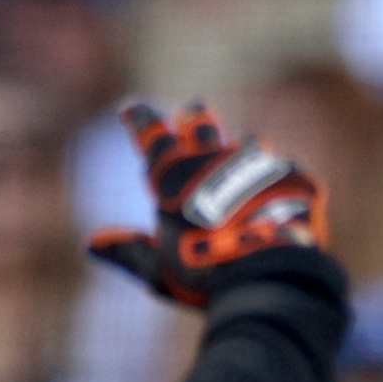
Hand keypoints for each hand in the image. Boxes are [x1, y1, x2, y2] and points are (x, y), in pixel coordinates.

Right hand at [87, 100, 329, 308]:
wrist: (268, 272)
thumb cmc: (204, 274)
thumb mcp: (158, 271)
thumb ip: (128, 252)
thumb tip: (92, 244)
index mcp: (173, 177)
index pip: (150, 134)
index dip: (140, 119)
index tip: (131, 107)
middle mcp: (212, 159)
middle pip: (200, 123)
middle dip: (194, 117)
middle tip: (193, 108)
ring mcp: (253, 164)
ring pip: (245, 143)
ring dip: (240, 149)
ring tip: (242, 145)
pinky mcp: (289, 175)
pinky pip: (280, 170)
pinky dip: (274, 179)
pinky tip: (277, 192)